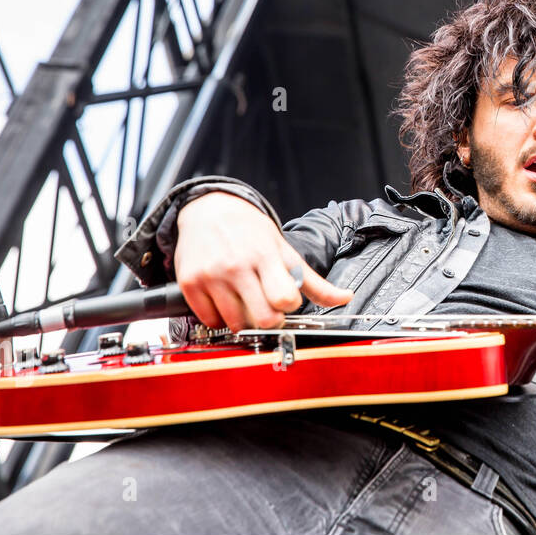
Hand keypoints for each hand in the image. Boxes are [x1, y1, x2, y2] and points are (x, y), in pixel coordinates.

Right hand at [173, 192, 352, 329]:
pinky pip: (210, 321)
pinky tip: (226, 299)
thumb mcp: (284, 249)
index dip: (290, 305)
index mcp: (264, 255)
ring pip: (236, 324)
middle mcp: (236, 265)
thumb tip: (345, 298)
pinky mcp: (190, 284)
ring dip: (245, 319)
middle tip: (267, 307)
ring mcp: (211, 276)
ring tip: (246, 300)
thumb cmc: (250, 231)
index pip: (286, 299)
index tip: (286, 299)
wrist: (208, 210)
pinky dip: (220, 318)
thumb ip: (313, 280)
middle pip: (263, 318)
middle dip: (270, 319)